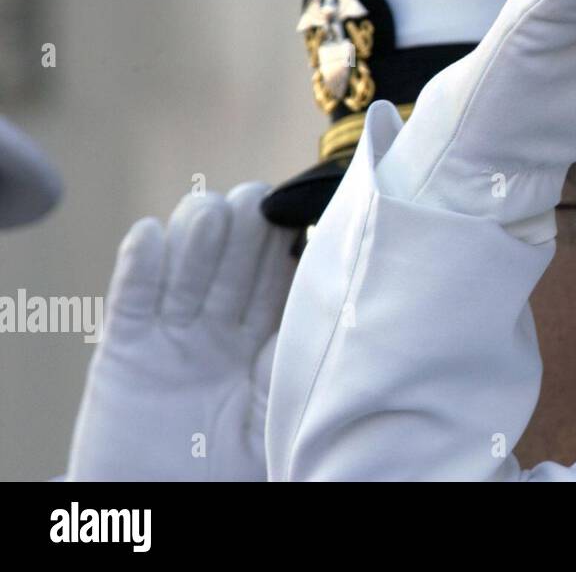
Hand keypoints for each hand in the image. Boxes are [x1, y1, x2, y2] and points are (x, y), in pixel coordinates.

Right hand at [66, 182, 293, 479]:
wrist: (163, 507)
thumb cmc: (230, 472)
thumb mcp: (274, 421)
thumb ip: (287, 370)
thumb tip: (322, 321)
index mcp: (260, 345)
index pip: (274, 285)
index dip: (282, 249)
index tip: (296, 214)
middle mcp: (217, 332)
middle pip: (230, 270)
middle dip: (242, 233)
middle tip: (253, 199)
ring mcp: (170, 337)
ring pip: (184, 275)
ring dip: (195, 240)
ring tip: (208, 212)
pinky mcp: (123, 351)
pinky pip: (131, 302)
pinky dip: (138, 268)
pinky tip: (148, 235)